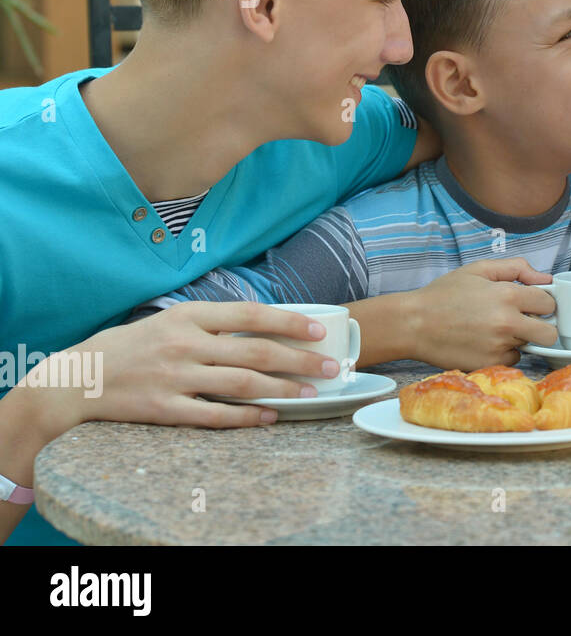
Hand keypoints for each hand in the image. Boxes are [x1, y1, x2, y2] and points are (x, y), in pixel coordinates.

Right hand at [60, 302, 343, 427]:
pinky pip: (215, 414)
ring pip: (242, 383)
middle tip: (330, 367)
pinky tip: (269, 417)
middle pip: (255, 351)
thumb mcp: (170, 319)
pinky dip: (246, 417)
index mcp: (188, 315)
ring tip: (310, 392)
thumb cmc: (131, 345)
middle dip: (299, 359)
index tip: (318, 331)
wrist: (79, 378)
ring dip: (281, 389)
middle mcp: (185, 344)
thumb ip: (212, 322)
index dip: (288, 322)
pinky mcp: (165, 409)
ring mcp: (175, 377)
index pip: (251, 314)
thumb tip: (265, 325)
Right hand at [395, 258, 557, 369]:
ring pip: (529, 347)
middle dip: (542, 326)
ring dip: (519, 339)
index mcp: (508, 295)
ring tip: (495, 329)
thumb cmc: (444, 294)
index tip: (532, 304)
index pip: (549, 303)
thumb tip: (545, 278)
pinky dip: (503, 353)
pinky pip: (510, 360)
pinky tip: (485, 342)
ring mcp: (498, 346)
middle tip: (524, 321)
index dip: (542, 302)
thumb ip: (516, 268)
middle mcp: (507, 323)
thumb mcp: (478, 269)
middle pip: (550, 333)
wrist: (413, 323)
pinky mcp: (488, 364)